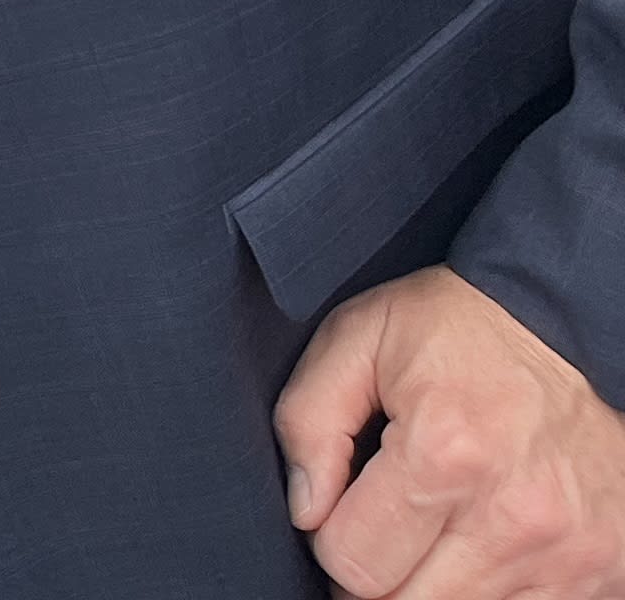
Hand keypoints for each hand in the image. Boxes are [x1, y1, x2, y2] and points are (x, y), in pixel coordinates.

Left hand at [277, 265, 624, 593]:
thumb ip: (308, 421)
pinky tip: (479, 551)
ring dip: (432, 588)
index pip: (352, 563)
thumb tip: (305, 511)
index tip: (341, 510)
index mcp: (445, 453)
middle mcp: (514, 517)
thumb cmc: (460, 330)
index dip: (330, 540)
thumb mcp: (358, 337)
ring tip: (431, 534)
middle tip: (383, 528)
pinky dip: (492, 597)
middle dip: (378, 574)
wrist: (572, 328)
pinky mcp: (605, 573)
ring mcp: (569, 554)